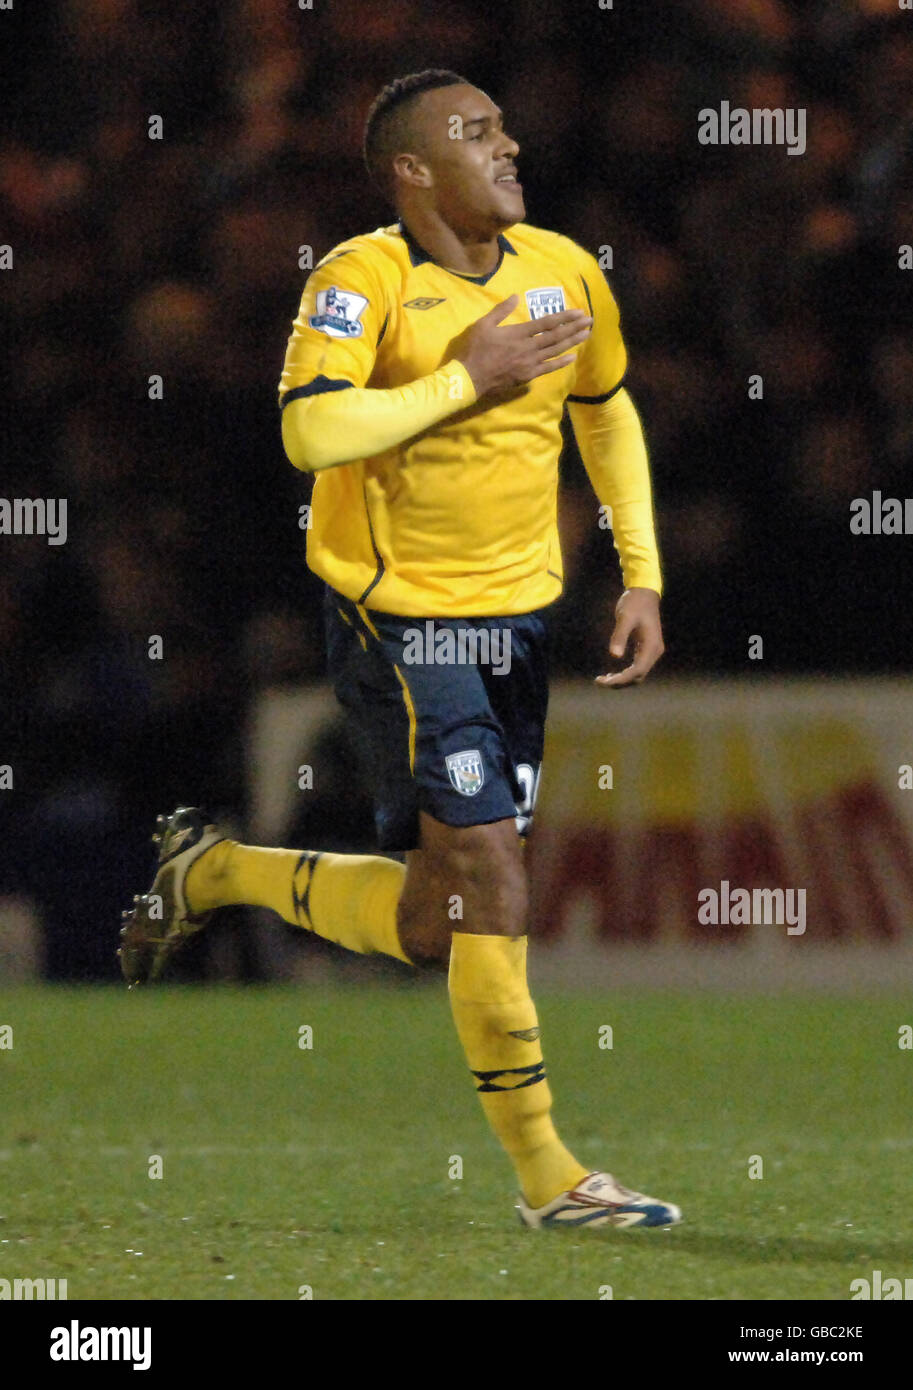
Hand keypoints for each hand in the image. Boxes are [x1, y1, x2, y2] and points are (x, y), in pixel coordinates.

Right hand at [455, 294, 591, 397]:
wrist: (470, 378)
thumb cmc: (475, 350)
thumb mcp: (483, 324)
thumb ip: (501, 310)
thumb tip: (515, 296)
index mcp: (519, 333)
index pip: (546, 323)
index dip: (564, 317)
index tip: (578, 312)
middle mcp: (528, 347)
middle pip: (556, 336)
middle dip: (574, 327)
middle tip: (589, 321)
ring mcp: (530, 363)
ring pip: (555, 350)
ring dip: (572, 342)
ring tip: (586, 334)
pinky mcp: (528, 375)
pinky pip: (548, 368)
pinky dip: (561, 363)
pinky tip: (572, 357)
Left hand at [595, 588, 663, 687]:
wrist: (644, 592)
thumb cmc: (634, 603)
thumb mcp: (624, 617)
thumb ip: (619, 636)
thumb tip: (614, 655)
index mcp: (651, 646)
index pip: (637, 671)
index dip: (621, 679)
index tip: (604, 681)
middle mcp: (654, 651)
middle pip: (638, 676)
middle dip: (620, 682)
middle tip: (600, 681)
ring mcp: (652, 650)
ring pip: (638, 674)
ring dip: (622, 679)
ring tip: (603, 679)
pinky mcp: (646, 648)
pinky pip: (637, 666)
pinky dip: (625, 673)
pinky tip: (612, 674)